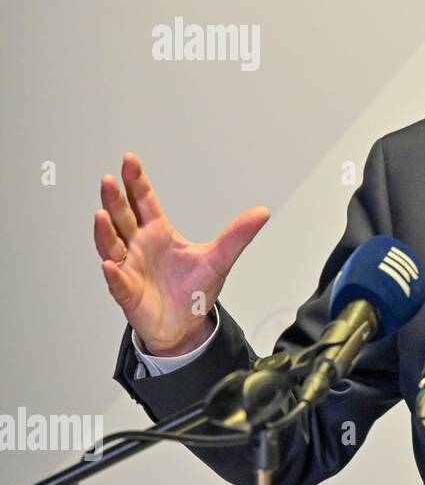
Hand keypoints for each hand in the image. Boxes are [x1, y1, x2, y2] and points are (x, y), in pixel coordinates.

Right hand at [94, 152, 269, 356]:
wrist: (185, 324)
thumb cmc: (193, 289)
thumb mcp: (220, 259)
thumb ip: (237, 235)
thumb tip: (262, 212)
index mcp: (158, 232)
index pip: (144, 202)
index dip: (136, 182)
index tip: (130, 160)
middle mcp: (139, 246)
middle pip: (122, 218)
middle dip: (115, 199)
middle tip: (110, 180)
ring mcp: (130, 268)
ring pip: (112, 245)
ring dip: (105, 231)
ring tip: (101, 215)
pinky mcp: (128, 292)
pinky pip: (118, 282)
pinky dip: (113, 274)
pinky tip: (110, 264)